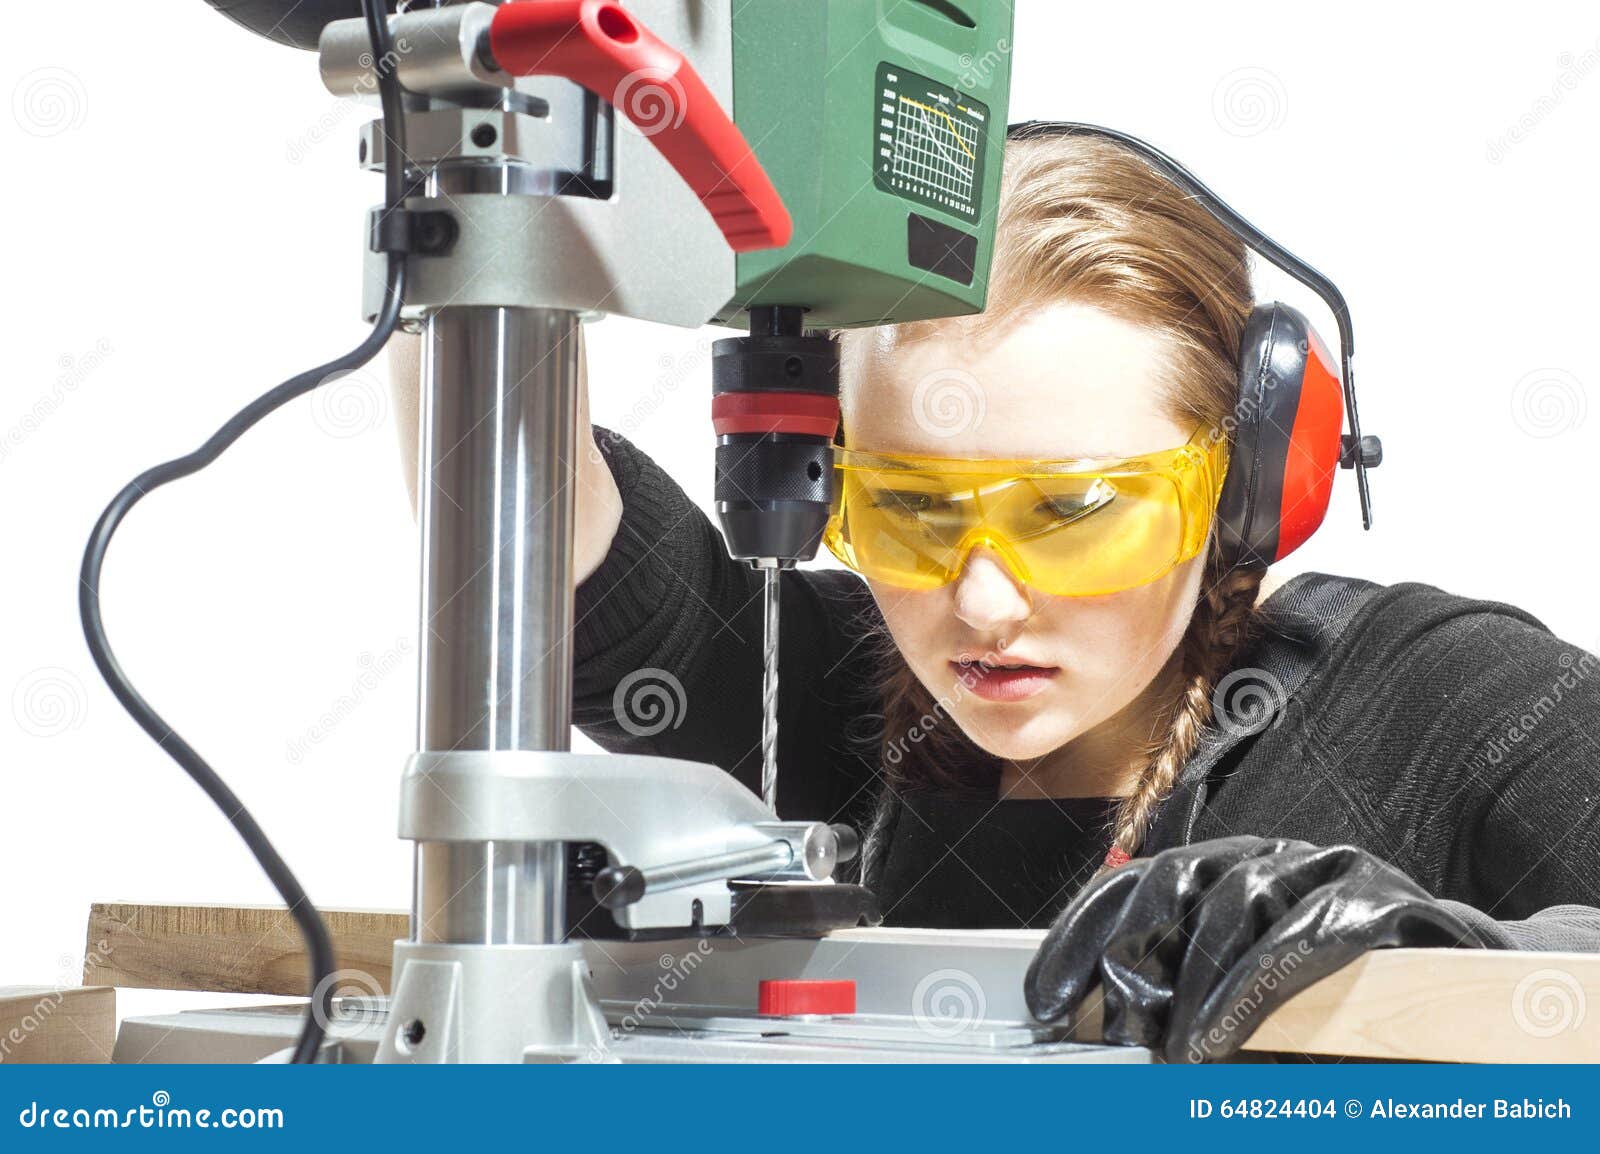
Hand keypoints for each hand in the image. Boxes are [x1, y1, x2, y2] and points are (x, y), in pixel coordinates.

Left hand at [1024, 835, 1492, 1062]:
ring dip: (1195, 986)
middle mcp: (1263, 857)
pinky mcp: (1377, 896)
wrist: (1467, 982)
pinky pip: (1305, 932)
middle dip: (1131, 959)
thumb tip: (1104, 1039)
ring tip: (1174, 1054)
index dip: (1079, 939)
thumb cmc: (1339, 1006)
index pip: (1130, 888)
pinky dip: (1254, 984)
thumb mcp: (1242, 1008)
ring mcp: (1320, 868)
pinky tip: (1224, 1033)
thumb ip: (1180, 1008)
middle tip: (1113, 1034)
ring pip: (1235, 904)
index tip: (1042, 1003)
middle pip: (1173, 886)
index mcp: (1219, 874)